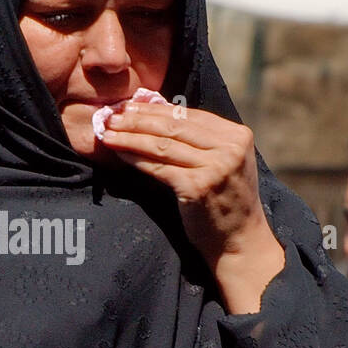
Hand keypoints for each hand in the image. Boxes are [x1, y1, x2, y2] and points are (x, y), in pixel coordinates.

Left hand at [100, 100, 285, 312]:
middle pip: (174, 126)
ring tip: (108, 133)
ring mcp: (215, 167)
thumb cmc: (225, 202)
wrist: (239, 241)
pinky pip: (159, 167)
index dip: (155, 109)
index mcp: (237, 135)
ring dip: (130, 137)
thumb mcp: (224, 163)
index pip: (189, 115)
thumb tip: (157, 116)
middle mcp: (230, 148)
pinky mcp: (198, 187)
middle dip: (137, 120)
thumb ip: (202, 141)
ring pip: (163, 145)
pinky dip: (136, 158)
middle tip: (111, 116)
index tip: (130, 106)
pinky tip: (119, 153)